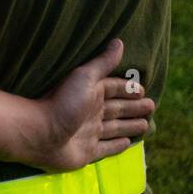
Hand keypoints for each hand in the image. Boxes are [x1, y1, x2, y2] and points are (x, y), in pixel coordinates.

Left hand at [33, 38, 153, 172]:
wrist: (40, 133)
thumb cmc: (62, 101)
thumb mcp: (85, 78)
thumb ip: (102, 63)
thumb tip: (119, 41)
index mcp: (91, 93)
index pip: (114, 88)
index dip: (128, 89)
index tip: (143, 89)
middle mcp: (91, 112)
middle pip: (118, 108)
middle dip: (134, 107)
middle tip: (152, 106)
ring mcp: (89, 132)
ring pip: (115, 128)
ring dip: (130, 126)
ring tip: (145, 124)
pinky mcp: (88, 151)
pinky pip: (107, 148)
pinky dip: (118, 145)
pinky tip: (128, 143)